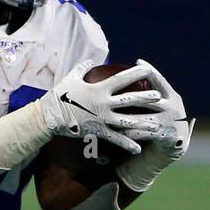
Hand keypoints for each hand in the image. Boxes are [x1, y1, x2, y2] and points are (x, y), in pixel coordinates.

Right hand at [41, 59, 164, 154]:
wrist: (50, 116)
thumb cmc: (60, 95)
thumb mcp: (72, 78)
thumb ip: (83, 68)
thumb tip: (91, 61)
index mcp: (99, 89)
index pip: (122, 79)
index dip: (136, 74)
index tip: (148, 70)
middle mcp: (104, 104)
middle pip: (129, 100)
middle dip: (146, 98)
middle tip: (159, 97)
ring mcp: (102, 119)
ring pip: (127, 122)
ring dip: (142, 124)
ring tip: (155, 125)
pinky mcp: (98, 132)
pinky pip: (116, 139)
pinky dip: (128, 144)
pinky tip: (138, 148)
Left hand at [115, 60, 192, 192]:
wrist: (178, 141)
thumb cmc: (163, 116)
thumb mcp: (163, 102)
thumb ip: (151, 92)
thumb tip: (132, 74)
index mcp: (172, 95)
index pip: (160, 79)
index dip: (149, 69)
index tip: (138, 61)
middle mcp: (172, 106)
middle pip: (149, 98)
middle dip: (132, 96)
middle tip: (115, 93)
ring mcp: (169, 121)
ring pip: (143, 117)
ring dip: (126, 117)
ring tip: (110, 116)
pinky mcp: (164, 135)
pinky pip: (143, 133)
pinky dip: (130, 132)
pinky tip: (118, 132)